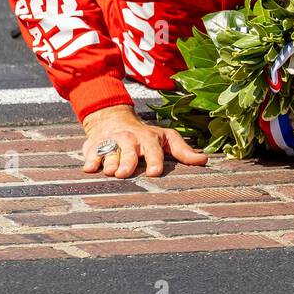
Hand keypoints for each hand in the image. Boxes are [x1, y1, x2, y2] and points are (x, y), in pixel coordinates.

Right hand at [80, 104, 207, 177]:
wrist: (113, 120)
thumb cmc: (145, 136)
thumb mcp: (166, 139)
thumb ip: (183, 151)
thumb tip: (204, 160)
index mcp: (148, 139)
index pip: (153, 150)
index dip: (155, 160)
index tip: (155, 172)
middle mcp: (129, 139)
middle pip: (129, 152)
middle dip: (127, 162)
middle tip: (124, 174)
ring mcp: (111, 142)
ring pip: (110, 153)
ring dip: (110, 162)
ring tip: (110, 171)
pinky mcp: (94, 146)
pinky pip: (91, 154)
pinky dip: (90, 160)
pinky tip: (89, 168)